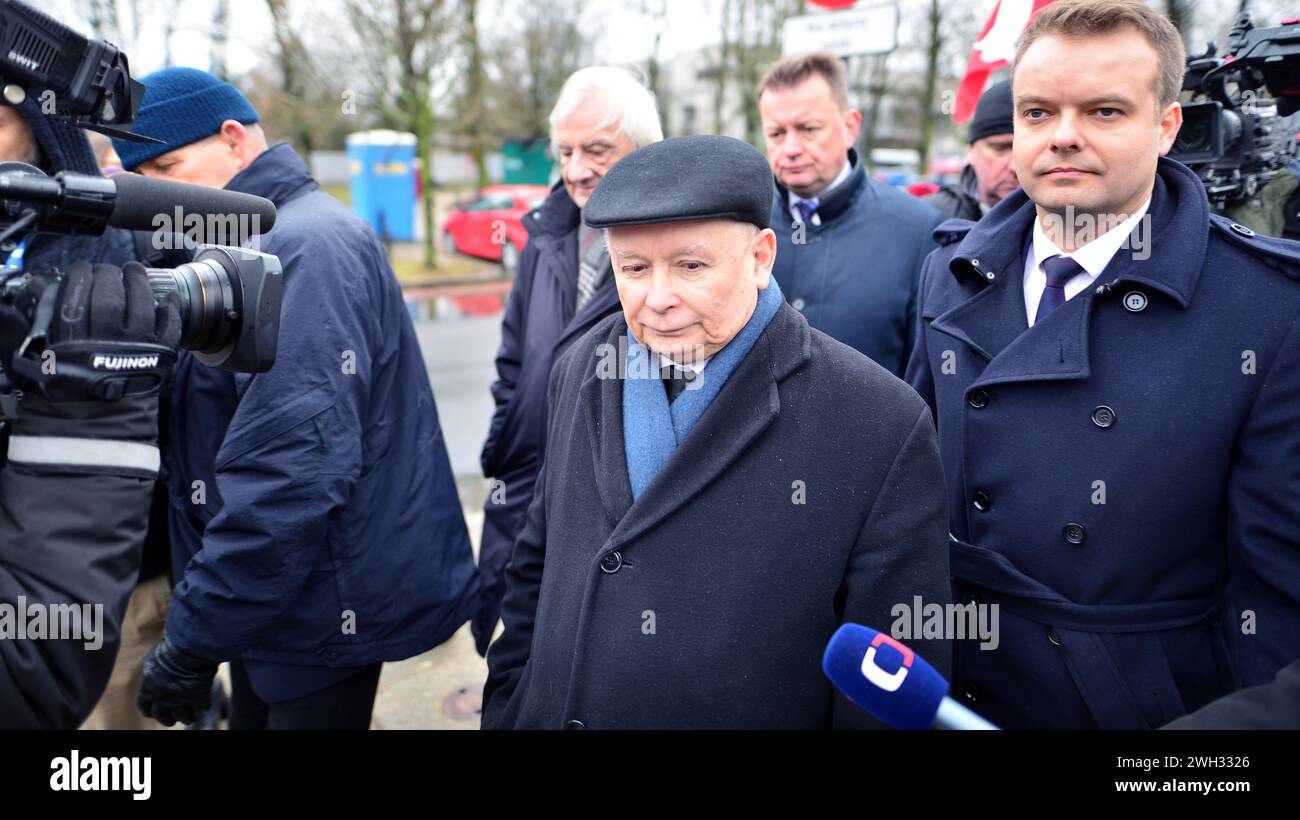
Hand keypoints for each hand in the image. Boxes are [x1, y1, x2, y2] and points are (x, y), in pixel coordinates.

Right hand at [8, 260, 180, 401]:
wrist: (92, 420)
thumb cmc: (65, 386)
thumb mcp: (38, 357)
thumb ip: (28, 328)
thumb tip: (17, 302)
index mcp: (74, 339)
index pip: (78, 293)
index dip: (81, 274)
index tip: (82, 268)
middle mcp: (107, 339)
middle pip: (110, 295)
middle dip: (108, 275)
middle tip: (108, 269)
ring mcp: (137, 347)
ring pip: (142, 304)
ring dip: (139, 283)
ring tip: (134, 271)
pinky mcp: (159, 355)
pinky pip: (169, 327)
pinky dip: (171, 310)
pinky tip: (168, 298)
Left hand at [137, 634, 218, 726]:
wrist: (190, 645)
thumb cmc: (173, 645)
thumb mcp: (155, 659)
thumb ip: (155, 672)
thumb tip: (158, 671)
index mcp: (148, 687)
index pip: (145, 708)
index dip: (152, 710)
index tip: (157, 709)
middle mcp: (161, 698)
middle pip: (163, 718)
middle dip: (170, 717)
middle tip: (177, 714)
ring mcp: (179, 701)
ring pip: (183, 718)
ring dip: (188, 714)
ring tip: (193, 709)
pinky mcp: (197, 700)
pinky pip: (201, 710)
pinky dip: (203, 706)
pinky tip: (205, 699)